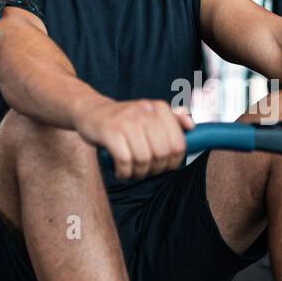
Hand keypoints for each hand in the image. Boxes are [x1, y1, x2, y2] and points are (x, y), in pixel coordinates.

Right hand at [75, 98, 194, 179]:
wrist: (90, 110)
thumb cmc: (122, 118)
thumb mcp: (148, 114)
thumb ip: (171, 119)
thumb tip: (191, 126)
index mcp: (158, 108)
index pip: (178, 143)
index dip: (174, 161)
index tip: (165, 166)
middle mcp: (145, 112)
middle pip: (162, 153)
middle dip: (156, 169)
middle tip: (146, 170)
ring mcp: (127, 121)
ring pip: (144, 159)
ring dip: (138, 173)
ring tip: (132, 171)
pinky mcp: (110, 131)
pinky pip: (125, 161)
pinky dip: (124, 172)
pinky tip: (121, 171)